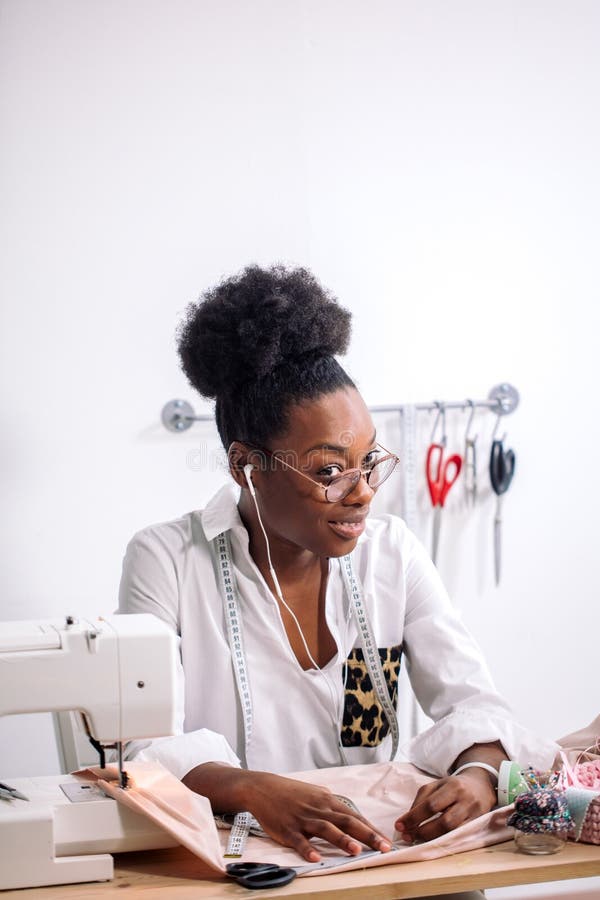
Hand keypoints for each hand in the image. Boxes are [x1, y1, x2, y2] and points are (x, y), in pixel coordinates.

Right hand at [244, 772, 392, 861]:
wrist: (263, 788)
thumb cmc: (291, 793)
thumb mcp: (316, 794)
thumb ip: (333, 806)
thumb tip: (350, 815)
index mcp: (327, 801)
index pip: (354, 816)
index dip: (371, 829)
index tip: (387, 841)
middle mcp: (319, 809)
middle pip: (347, 821)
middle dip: (367, 835)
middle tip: (384, 847)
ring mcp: (303, 819)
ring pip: (326, 828)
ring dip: (341, 839)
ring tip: (356, 851)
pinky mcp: (287, 829)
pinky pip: (299, 840)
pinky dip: (307, 848)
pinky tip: (315, 858)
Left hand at [394, 768, 495, 843]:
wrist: (481, 785)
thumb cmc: (454, 786)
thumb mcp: (437, 785)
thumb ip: (421, 799)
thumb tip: (407, 820)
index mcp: (452, 786)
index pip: (430, 805)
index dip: (414, 817)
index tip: (399, 826)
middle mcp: (465, 800)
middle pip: (444, 821)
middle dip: (423, 831)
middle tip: (408, 836)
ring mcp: (474, 814)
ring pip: (453, 832)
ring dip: (432, 839)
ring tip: (418, 839)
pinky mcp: (478, 825)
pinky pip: (460, 837)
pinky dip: (444, 840)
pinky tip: (434, 842)